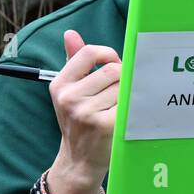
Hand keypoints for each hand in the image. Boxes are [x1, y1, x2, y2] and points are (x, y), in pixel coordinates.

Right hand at [49, 29, 121, 183]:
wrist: (80, 160)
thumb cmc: (80, 120)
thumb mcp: (70, 91)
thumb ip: (74, 61)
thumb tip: (71, 33)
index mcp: (60, 84)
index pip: (89, 53)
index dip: (108, 55)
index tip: (113, 65)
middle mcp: (69, 97)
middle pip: (113, 70)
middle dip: (122, 78)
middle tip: (119, 93)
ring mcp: (86, 112)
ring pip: (124, 87)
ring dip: (128, 95)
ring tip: (118, 108)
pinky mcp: (105, 125)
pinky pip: (130, 104)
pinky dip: (133, 108)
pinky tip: (125, 118)